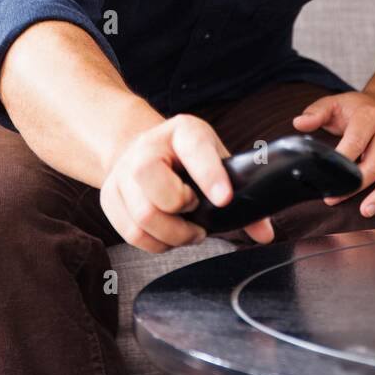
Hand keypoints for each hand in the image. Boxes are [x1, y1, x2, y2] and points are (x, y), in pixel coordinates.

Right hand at [100, 114, 274, 253]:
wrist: (141, 149)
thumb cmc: (186, 158)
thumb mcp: (216, 159)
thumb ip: (242, 193)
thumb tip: (265, 233)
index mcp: (182, 131)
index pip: (196, 150)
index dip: (210, 175)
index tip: (225, 199)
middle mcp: (146, 147)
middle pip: (160, 192)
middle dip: (183, 213)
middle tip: (197, 216)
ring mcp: (122, 172)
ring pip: (144, 218)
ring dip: (173, 235)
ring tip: (187, 231)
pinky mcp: (109, 197)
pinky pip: (131, 233)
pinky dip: (155, 243)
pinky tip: (166, 234)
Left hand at [292, 89, 374, 214]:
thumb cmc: (360, 109)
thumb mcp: (336, 103)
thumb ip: (316, 112)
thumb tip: (299, 123)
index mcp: (370, 117)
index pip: (356, 142)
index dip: (342, 161)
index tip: (327, 177)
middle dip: (356, 184)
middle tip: (335, 199)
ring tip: (367, 210)